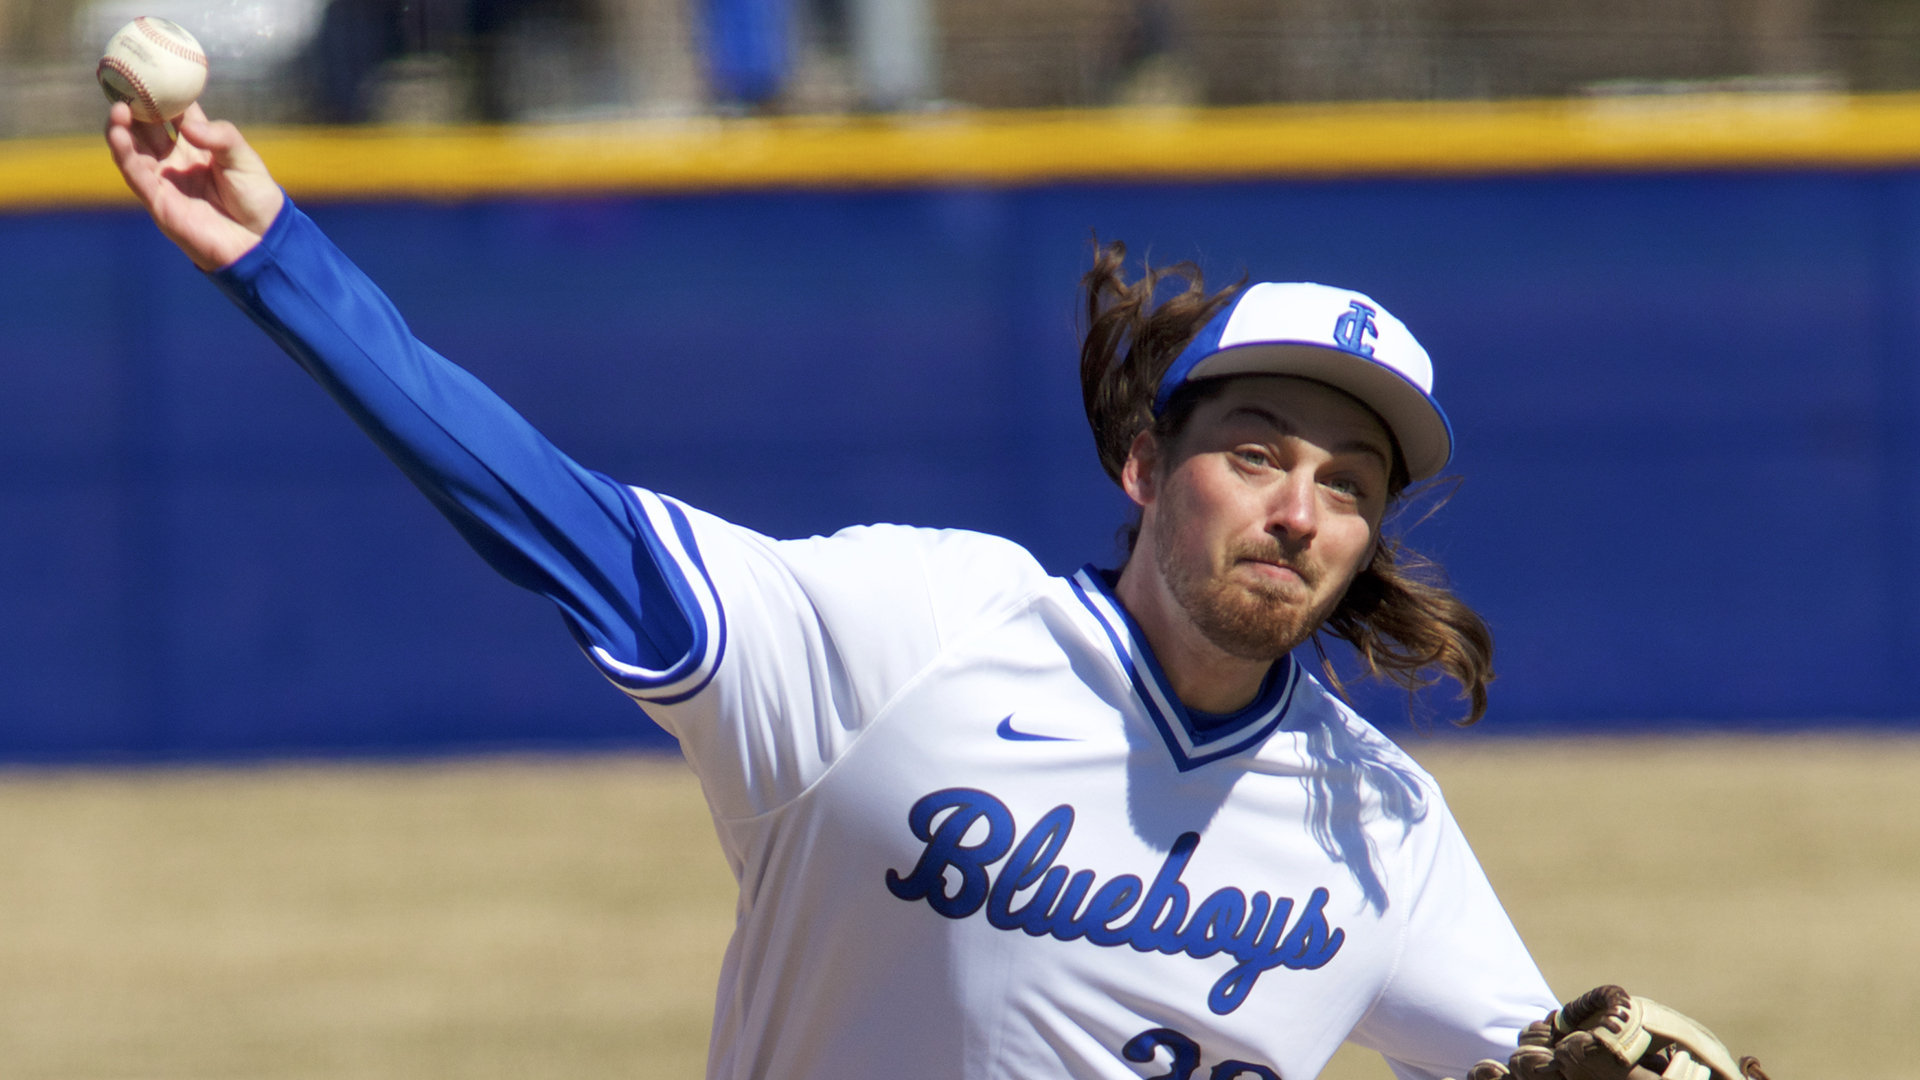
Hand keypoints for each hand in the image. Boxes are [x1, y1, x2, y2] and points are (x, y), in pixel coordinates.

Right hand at [104, 101, 284, 271]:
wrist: (261, 241)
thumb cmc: (256, 198)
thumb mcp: (243, 158)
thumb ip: (221, 137)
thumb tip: (188, 126)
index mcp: (198, 146)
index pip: (174, 113)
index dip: (161, 93)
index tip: (148, 70)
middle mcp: (176, 161)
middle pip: (147, 128)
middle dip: (133, 107)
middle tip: (125, 86)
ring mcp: (165, 181)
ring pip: (133, 150)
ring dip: (121, 130)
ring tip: (118, 109)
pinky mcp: (159, 203)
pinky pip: (136, 176)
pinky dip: (125, 156)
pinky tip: (118, 136)